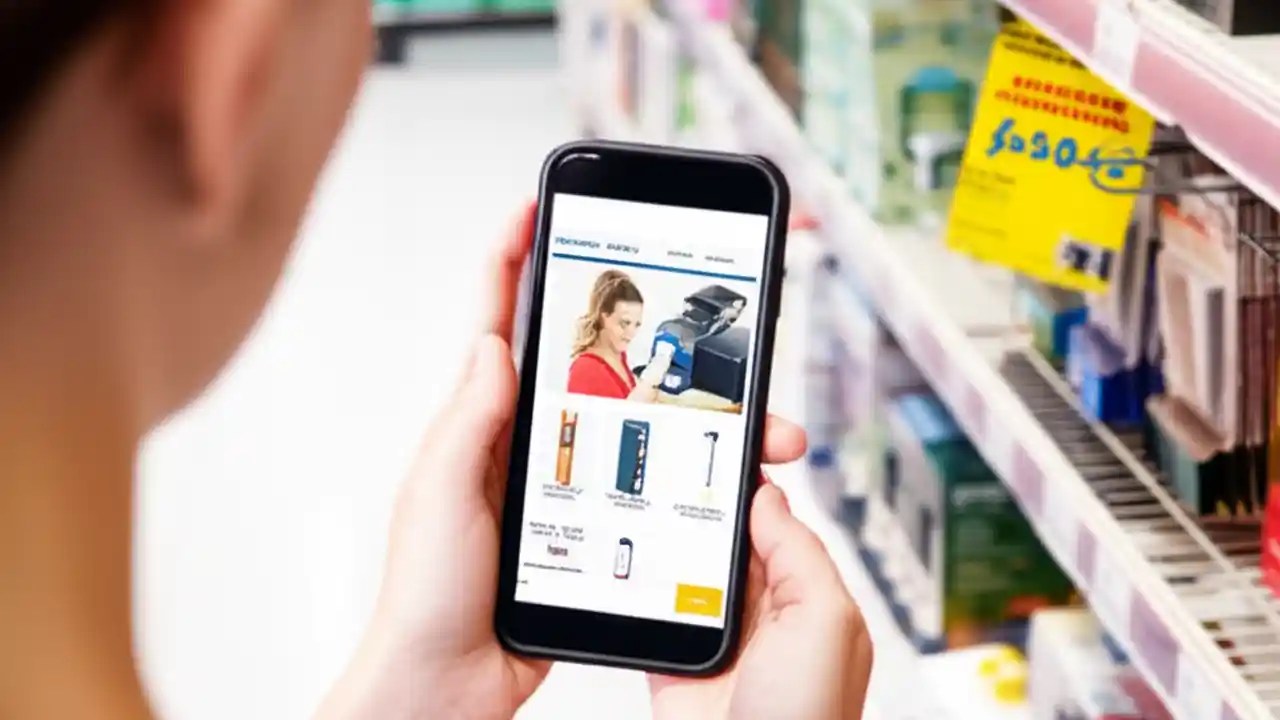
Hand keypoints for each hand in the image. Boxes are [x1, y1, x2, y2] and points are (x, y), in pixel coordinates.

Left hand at [318, 203, 814, 719]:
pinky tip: (720, 472)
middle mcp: (522, 443)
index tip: (538, 209)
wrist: (448, 682)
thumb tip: (493, 343)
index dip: (515, 259)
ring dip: (687, 413)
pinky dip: (683, 468)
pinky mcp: (585, 526)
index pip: (498, 322)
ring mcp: (557, 483)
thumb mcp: (442, 496)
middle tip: (695, 320)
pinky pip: (640, 480)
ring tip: (744, 418)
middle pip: (589, 368)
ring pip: (631, 425)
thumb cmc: (424, 595)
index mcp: (480, 423)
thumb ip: (470, 422)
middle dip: (643, 337)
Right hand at [648, 483, 872, 719]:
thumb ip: (800, 554)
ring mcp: (717, 638)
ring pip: (686, 568)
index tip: (724, 444)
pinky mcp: (676, 661)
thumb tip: (769, 499)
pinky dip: (639, 588)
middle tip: (672, 465)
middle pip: (727, 541)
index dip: (752, 484)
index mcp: (807, 598)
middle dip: (702, 508)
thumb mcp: (825, 622)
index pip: (777, 523)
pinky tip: (626, 559)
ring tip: (643, 500)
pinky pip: (653, 610)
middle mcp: (764, 615)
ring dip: (668, 543)